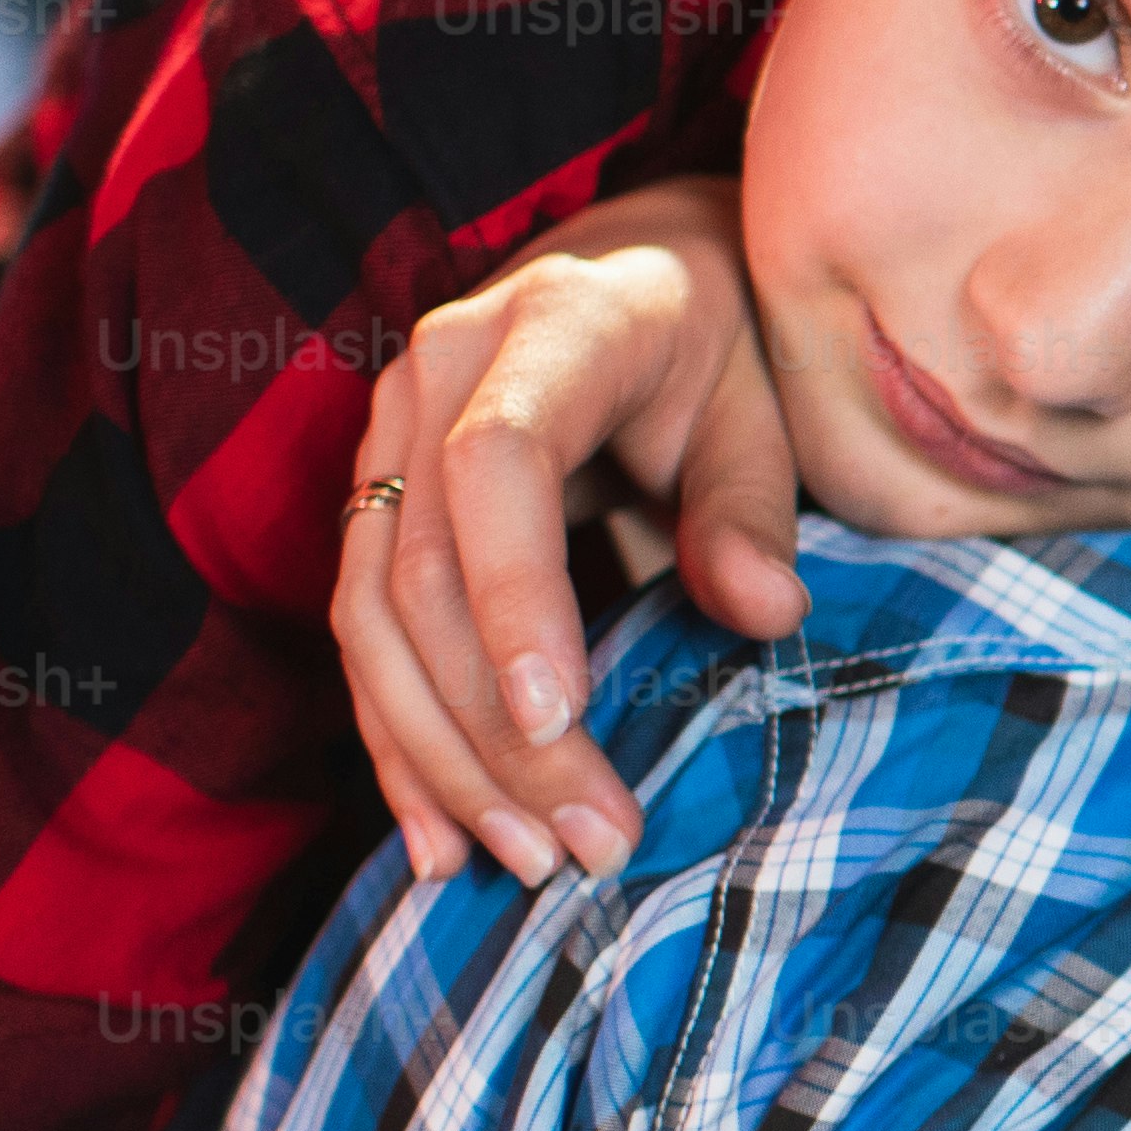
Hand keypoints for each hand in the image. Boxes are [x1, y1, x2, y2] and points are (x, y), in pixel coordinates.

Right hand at [337, 177, 798, 889]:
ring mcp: (387, 435)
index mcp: (552, 323)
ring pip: (374, 620)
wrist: (647, 268)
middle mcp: (436, 372)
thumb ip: (755, 507)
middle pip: (425, 574)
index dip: (514, 596)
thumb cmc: (725, 339)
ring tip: (528, 862)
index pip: (500, 465)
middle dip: (496, 728)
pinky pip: (363, 636)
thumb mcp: (768, 401)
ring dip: (441, 758)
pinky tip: (442, 841)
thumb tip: (767, 615)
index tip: (561, 720)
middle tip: (585, 844)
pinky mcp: (374, 500)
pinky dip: (400, 742)